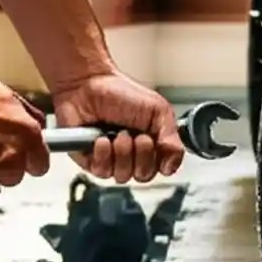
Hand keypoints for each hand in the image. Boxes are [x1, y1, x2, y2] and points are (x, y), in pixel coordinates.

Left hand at [51, 70, 182, 182]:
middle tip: (137, 136)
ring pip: (123, 176)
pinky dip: (103, 154)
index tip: (157, 143)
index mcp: (152, 142)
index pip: (163, 168)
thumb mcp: (158, 110)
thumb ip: (172, 137)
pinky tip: (101, 139)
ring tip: (117, 134)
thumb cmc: (121, 92)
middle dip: (142, 155)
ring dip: (122, 153)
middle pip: (144, 175)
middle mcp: (133, 154)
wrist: (88, 86)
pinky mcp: (91, 161)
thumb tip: (173, 163)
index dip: (162, 160)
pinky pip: (101, 172)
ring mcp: (112, 159)